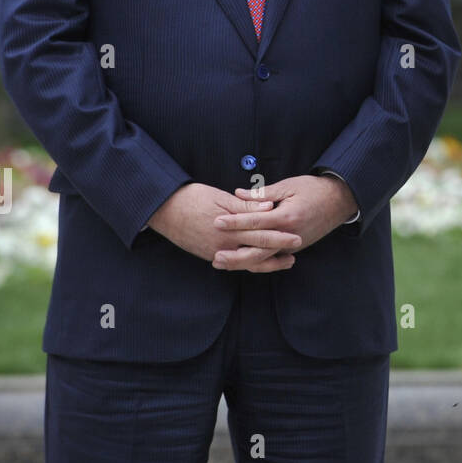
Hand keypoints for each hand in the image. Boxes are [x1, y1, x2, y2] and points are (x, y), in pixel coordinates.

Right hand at [147, 182, 298, 271]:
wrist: (164, 210)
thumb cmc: (194, 198)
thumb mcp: (222, 198)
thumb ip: (246, 206)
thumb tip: (269, 208)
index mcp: (229, 228)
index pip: (260, 235)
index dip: (280, 237)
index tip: (297, 236)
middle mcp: (223, 245)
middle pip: (257, 252)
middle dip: (278, 253)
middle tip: (296, 252)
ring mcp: (215, 252)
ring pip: (247, 263)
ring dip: (267, 263)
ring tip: (285, 262)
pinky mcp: (209, 255)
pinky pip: (234, 263)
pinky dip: (250, 264)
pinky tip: (261, 262)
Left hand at [212, 174, 359, 270]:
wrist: (340, 200)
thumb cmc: (314, 189)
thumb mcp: (289, 186)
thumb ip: (262, 194)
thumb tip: (237, 194)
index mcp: (287, 216)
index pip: (256, 222)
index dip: (235, 222)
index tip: (217, 222)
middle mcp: (289, 235)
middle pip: (258, 250)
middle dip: (235, 255)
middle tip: (215, 257)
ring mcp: (293, 244)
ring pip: (264, 259)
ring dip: (242, 263)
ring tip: (223, 263)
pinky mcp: (295, 247)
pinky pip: (273, 257)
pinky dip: (257, 261)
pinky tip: (242, 262)